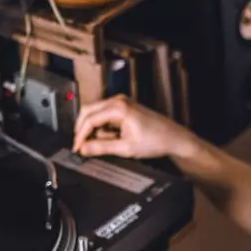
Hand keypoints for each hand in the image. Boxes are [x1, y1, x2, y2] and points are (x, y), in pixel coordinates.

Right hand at [72, 95, 195, 158]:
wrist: (173, 138)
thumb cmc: (156, 140)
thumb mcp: (126, 148)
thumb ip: (101, 147)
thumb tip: (84, 149)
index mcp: (118, 107)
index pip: (89, 119)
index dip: (80, 135)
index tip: (77, 147)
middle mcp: (118, 101)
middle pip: (89, 112)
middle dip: (83, 130)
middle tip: (81, 146)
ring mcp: (122, 103)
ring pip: (96, 114)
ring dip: (95, 130)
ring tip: (108, 145)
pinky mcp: (124, 108)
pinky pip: (105, 116)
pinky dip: (104, 128)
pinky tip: (114, 139)